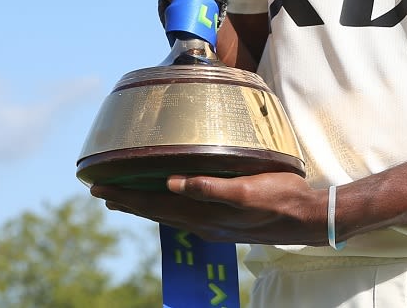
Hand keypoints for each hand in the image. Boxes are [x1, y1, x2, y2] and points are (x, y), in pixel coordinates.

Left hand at [90, 172, 327, 245]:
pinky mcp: (222, 221)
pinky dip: (165, 206)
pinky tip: (167, 202)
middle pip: (154, 211)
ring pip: (167, 214)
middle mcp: (202, 223)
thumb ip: (210, 187)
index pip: (154, 204)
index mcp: (203, 215)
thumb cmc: (280, 199)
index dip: (126, 195)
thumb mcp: (247, 190)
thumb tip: (173, 182)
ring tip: (123, 199)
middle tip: (100, 191)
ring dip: (143, 205)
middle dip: (127, 201)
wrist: (306, 219)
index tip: (99, 188)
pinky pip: (182, 214)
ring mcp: (212, 225)